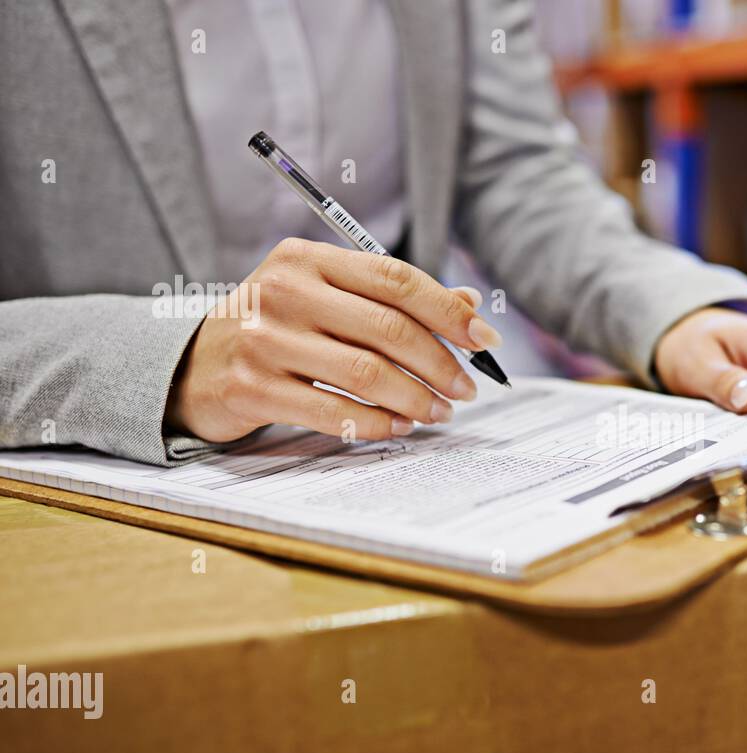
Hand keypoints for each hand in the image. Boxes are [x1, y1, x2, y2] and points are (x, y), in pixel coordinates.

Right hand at [164, 238, 501, 442]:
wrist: (189, 364)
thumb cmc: (274, 328)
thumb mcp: (324, 297)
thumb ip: (390, 298)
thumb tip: (469, 302)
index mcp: (308, 259)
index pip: (396, 279)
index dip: (449, 311)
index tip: (485, 340)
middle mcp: (284, 291)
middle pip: (388, 329)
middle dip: (440, 364)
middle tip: (465, 389)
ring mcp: (264, 340)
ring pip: (367, 373)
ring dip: (415, 399)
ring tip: (438, 412)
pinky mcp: (252, 388)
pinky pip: (334, 411)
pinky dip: (378, 423)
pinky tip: (399, 428)